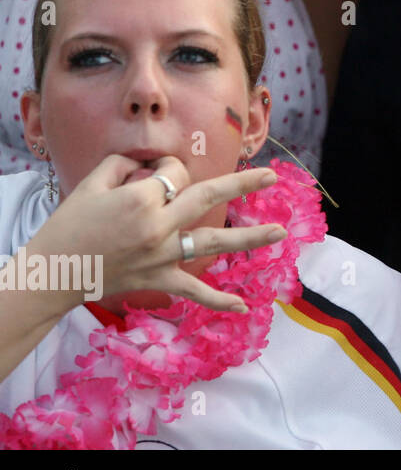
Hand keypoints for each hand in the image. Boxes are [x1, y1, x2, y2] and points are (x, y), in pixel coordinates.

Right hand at [26, 155, 283, 312]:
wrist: (52, 271)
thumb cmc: (69, 224)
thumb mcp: (92, 183)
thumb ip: (124, 164)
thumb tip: (150, 164)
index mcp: (141, 199)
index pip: (174, 174)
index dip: (168, 169)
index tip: (153, 172)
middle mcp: (158, 226)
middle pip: (207, 197)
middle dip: (242, 184)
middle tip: (271, 177)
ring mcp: (161, 256)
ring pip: (213, 243)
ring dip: (250, 238)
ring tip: (280, 232)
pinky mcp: (158, 280)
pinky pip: (193, 291)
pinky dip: (218, 300)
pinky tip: (243, 305)